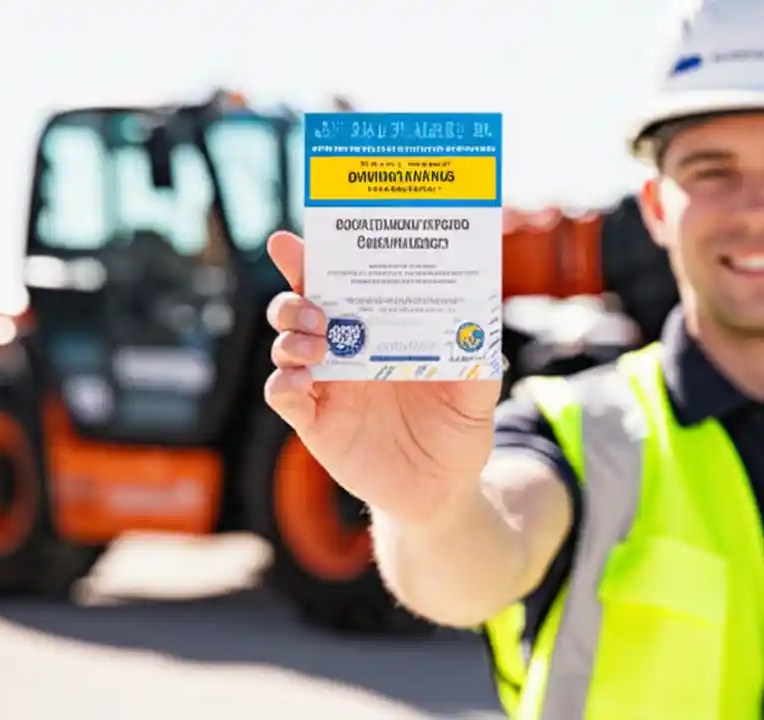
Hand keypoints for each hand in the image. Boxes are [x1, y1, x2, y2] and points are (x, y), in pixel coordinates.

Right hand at [263, 231, 502, 524]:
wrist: (444, 487)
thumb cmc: (458, 425)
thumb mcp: (478, 389)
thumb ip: (477, 356)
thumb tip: (481, 318)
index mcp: (378, 328)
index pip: (336, 284)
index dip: (308, 261)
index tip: (288, 242)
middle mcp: (344, 351)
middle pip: (298, 308)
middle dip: (294, 297)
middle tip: (316, 308)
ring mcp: (326, 386)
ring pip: (284, 347)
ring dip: (291, 338)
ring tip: (320, 343)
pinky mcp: (315, 423)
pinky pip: (283, 396)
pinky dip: (284, 383)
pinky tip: (304, 381)